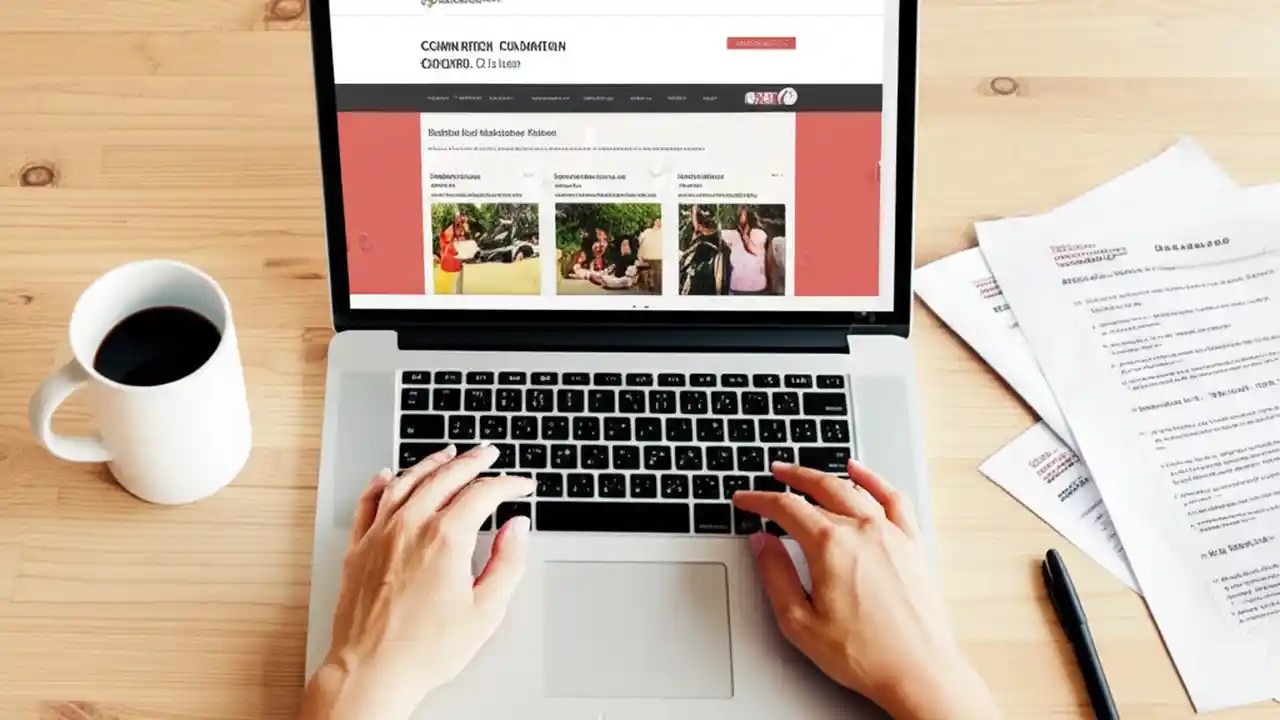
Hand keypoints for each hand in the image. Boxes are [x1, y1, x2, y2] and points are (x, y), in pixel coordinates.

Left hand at [299, 445, 534, 719]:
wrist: (371, 672)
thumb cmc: (424, 650)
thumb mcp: (485, 611)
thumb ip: (507, 562)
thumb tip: (516, 529)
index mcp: (445, 538)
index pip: (484, 493)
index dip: (509, 484)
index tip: (521, 486)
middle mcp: (410, 527)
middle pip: (446, 476)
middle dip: (473, 461)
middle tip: (488, 454)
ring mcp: (380, 535)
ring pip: (407, 481)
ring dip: (432, 462)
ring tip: (448, 454)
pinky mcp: (358, 549)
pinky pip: (368, 502)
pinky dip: (381, 482)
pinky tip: (388, 475)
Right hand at [733, 462, 998, 719]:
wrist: (917, 672)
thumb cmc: (865, 654)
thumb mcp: (800, 622)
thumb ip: (775, 575)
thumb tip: (762, 544)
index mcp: (830, 547)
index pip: (786, 509)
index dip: (759, 500)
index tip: (746, 500)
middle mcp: (862, 531)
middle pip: (819, 489)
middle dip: (791, 478)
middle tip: (774, 474)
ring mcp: (890, 534)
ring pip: (852, 489)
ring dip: (824, 475)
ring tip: (807, 473)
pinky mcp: (912, 544)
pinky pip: (892, 498)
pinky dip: (874, 479)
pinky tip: (861, 472)